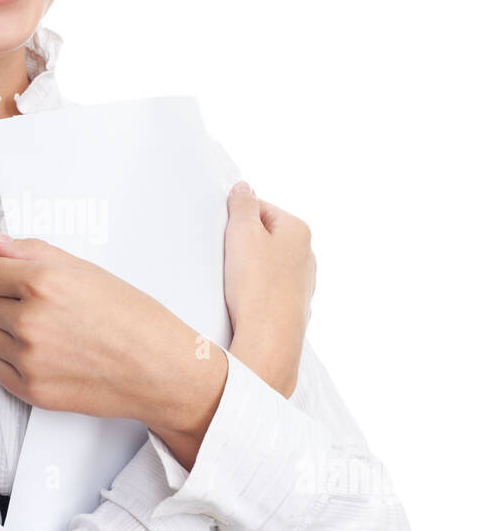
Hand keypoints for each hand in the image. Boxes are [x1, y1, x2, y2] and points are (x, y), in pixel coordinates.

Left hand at [0, 231, 227, 436]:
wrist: (161, 371)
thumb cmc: (133, 318)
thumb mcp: (87, 272)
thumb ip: (33, 253)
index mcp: (42, 282)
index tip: (9, 279)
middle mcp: (29, 320)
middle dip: (10, 304)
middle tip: (50, 311)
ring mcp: (29, 358)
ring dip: (12, 335)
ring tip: (55, 336)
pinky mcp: (32, 390)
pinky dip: (16, 364)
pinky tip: (50, 358)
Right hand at [224, 181, 315, 396]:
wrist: (269, 342)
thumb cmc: (257, 287)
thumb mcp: (242, 234)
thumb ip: (242, 206)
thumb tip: (244, 188)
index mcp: (299, 231)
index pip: (261, 208)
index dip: (237, 217)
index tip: (223, 232)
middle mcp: (307, 257)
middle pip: (265, 237)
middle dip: (243, 244)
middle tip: (226, 257)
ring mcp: (302, 285)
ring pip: (267, 266)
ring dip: (248, 270)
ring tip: (232, 282)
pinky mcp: (292, 309)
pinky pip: (267, 291)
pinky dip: (254, 292)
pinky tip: (242, 302)